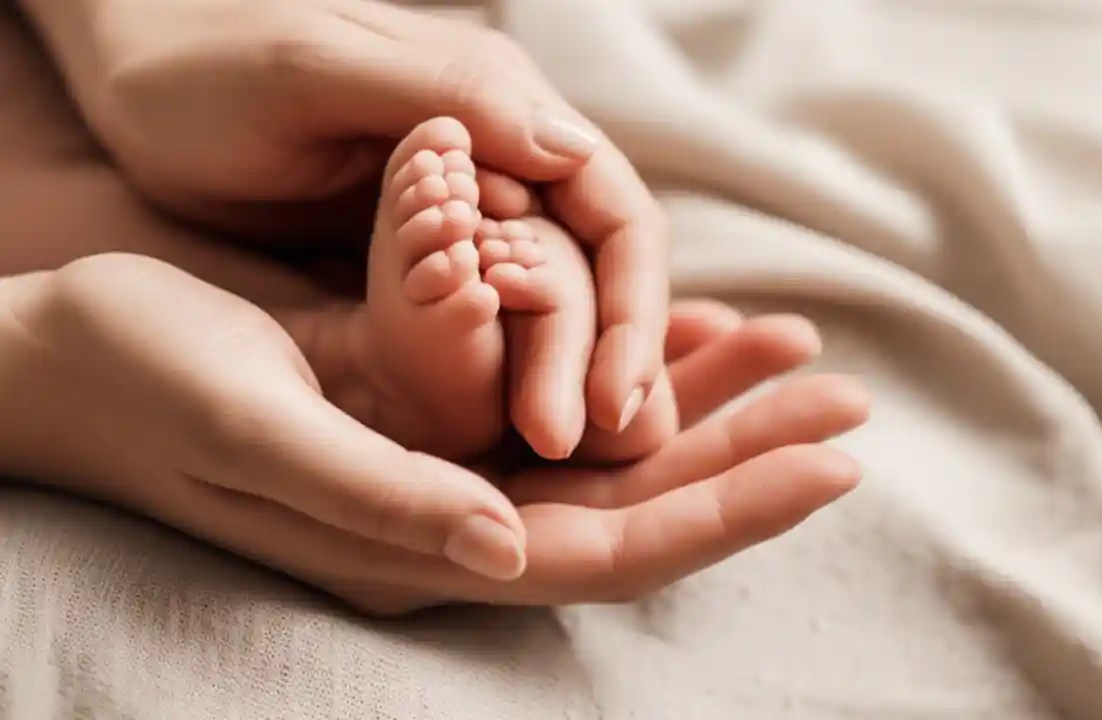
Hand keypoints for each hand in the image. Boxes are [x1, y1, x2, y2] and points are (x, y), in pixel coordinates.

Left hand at [21, 0, 668, 430]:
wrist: (135, 86)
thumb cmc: (203, 66)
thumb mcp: (309, 71)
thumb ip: (443, 94)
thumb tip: (571, 152)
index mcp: (499, 106)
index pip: (616, 211)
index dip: (632, 307)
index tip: (611, 397)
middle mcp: (505, 161)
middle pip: (600, 272)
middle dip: (601, 359)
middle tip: (563, 444)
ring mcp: (471, 214)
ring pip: (558, 305)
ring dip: (561, 377)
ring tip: (543, 450)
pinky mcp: (427, 258)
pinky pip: (497, 323)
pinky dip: (510, 375)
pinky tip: (501, 428)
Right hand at [141, 298, 869, 612]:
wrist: (72, 352)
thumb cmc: (144, 386)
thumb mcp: (256, 432)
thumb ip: (383, 501)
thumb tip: (512, 547)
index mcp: (423, 550)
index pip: (612, 548)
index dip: (726, 512)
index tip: (827, 464)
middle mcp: (454, 520)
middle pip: (636, 499)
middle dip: (746, 452)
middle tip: (847, 400)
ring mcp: (450, 466)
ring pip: (611, 444)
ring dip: (705, 401)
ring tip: (795, 353)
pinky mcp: (437, 410)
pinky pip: (561, 392)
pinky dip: (629, 360)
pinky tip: (689, 330)